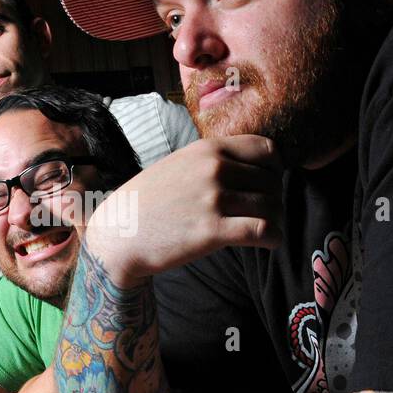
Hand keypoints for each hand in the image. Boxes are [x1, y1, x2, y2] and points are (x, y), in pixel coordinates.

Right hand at [85, 135, 283, 288]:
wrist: (117, 234)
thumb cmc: (147, 203)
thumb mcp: (178, 165)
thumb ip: (211, 161)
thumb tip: (249, 169)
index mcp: (207, 149)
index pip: (266, 149)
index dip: (275, 169)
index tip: (267, 186)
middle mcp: (213, 168)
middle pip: (272, 181)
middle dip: (274, 200)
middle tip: (264, 215)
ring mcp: (213, 198)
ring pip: (272, 206)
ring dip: (275, 221)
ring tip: (264, 231)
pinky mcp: (212, 230)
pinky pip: (263, 231)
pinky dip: (273, 239)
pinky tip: (267, 244)